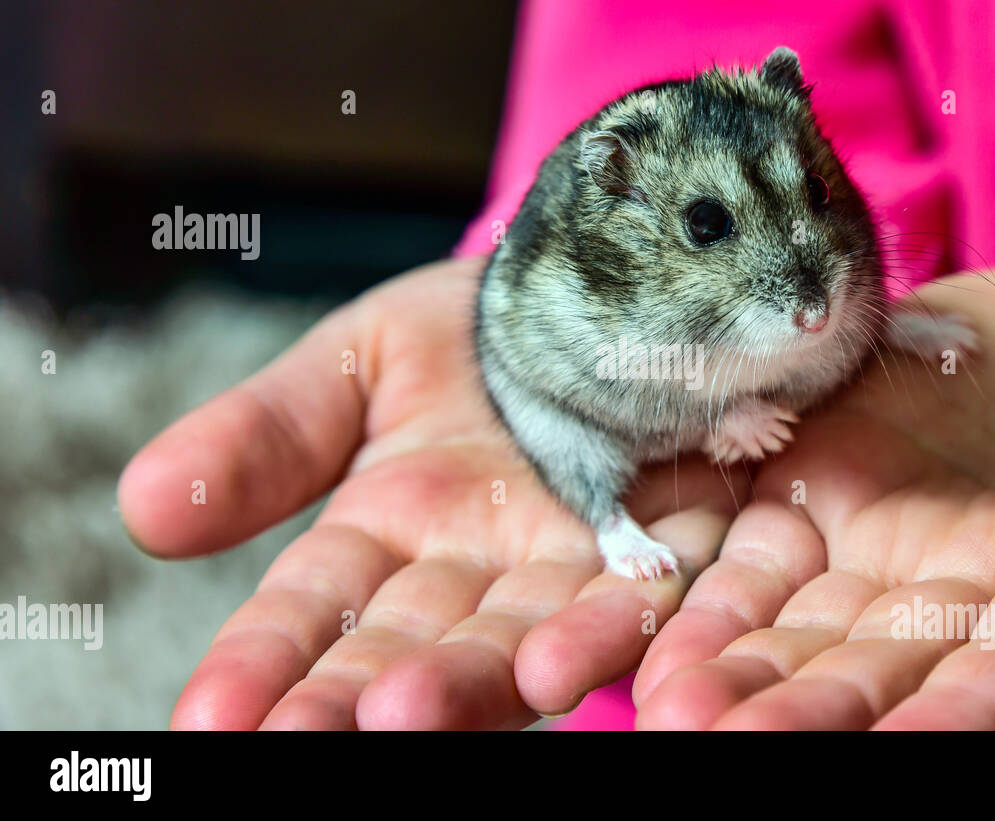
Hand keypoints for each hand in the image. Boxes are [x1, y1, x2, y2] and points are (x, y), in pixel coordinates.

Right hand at [119, 256, 743, 729]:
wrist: (600, 285)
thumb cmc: (471, 332)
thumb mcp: (358, 363)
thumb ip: (268, 436)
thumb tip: (145, 507)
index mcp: (386, 534)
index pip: (309, 614)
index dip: (259, 666)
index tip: (207, 719)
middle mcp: (474, 571)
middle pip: (405, 651)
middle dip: (350, 699)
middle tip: (297, 740)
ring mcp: (569, 564)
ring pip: (514, 641)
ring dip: (467, 683)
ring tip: (411, 713)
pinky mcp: (666, 539)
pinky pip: (639, 594)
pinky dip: (603, 630)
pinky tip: (562, 664)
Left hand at [634, 257, 994, 728]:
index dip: (972, 715)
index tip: (918, 751)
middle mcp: (971, 596)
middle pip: (892, 673)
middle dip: (813, 716)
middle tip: (726, 747)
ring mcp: (887, 552)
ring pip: (806, 631)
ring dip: (741, 677)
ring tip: (670, 712)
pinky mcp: (820, 499)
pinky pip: (755, 560)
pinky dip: (709, 603)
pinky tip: (653, 643)